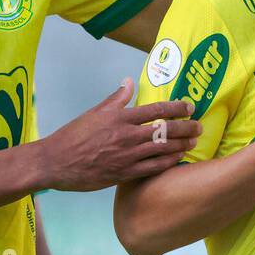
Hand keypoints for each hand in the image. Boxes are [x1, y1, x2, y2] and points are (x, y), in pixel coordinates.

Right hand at [39, 79, 200, 190]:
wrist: (55, 162)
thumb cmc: (73, 136)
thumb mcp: (95, 112)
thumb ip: (116, 98)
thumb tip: (129, 81)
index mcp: (120, 117)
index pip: (157, 109)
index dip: (177, 108)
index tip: (190, 107)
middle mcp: (127, 136)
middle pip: (165, 130)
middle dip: (186, 127)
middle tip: (198, 126)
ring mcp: (126, 156)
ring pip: (162, 149)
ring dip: (181, 145)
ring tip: (194, 141)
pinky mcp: (123, 173)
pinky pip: (152, 168)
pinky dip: (168, 163)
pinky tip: (178, 158)